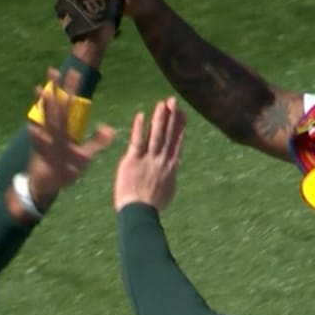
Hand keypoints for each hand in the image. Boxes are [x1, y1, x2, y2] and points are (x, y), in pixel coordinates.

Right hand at [24, 68, 115, 211]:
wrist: (46, 186)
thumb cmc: (65, 171)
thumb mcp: (84, 156)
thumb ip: (97, 142)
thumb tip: (110, 129)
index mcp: (65, 131)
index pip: (69, 106)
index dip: (71, 90)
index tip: (73, 72)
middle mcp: (55, 132)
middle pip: (56, 106)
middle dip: (56, 89)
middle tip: (53, 70)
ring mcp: (46, 141)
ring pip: (47, 120)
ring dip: (44, 106)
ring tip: (41, 90)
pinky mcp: (40, 154)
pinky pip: (39, 144)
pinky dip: (36, 136)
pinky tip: (32, 128)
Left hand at [113, 96, 186, 211]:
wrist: (140, 213)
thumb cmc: (152, 204)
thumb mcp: (168, 188)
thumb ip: (172, 172)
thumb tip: (177, 162)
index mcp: (170, 166)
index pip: (177, 141)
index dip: (179, 126)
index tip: (182, 113)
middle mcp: (162, 160)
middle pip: (168, 134)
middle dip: (171, 116)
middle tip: (173, 101)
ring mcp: (148, 160)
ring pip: (156, 135)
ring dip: (160, 118)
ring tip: (162, 104)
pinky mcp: (133, 161)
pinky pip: (137, 142)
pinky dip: (140, 128)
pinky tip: (141, 116)